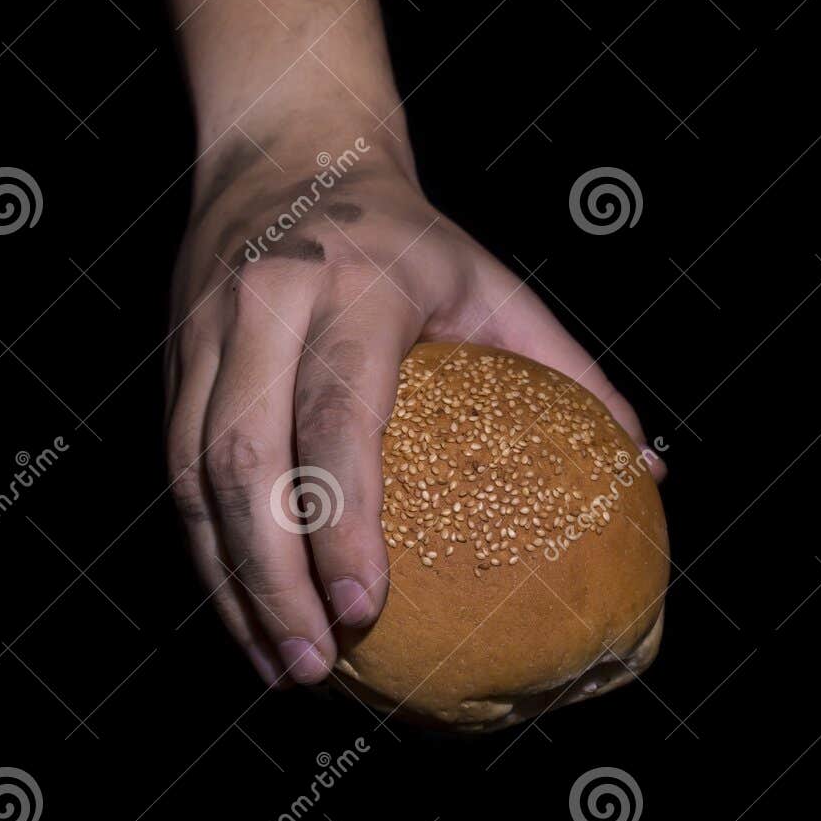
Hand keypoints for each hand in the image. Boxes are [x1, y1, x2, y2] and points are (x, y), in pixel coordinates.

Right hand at [165, 123, 659, 686]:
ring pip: (196, 477)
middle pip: (247, 458)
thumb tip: (645, 473)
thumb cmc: (409, 237)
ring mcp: (206, 334)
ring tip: (284, 668)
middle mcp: (268, 305)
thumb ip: (569, 371)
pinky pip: (178, 473)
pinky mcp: (175, 363)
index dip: (344, 514)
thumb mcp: (494, 284)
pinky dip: (208, 556)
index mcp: (357, 283)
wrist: (288, 152)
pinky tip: (246, 616)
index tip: (365, 605)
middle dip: (274, 576)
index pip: (338, 409)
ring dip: (233, 584)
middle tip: (320, 667)